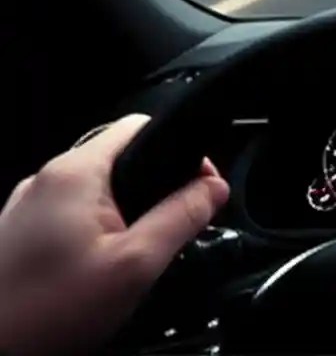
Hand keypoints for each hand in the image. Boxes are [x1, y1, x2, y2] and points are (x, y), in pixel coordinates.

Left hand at [0, 114, 229, 355]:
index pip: (140, 127)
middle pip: (121, 162)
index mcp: (74, 173)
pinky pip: (73, 218)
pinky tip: (96, 272)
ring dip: (125, 217)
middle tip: (167, 236)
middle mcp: (45, 180)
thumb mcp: (135, 264)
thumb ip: (181, 218)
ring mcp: (28, 207)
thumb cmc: (46, 312)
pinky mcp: (18, 234)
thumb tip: (213, 188)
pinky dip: (96, 235)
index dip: (182, 152)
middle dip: (154, 193)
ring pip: (98, 193)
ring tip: (129, 260)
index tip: (200, 188)